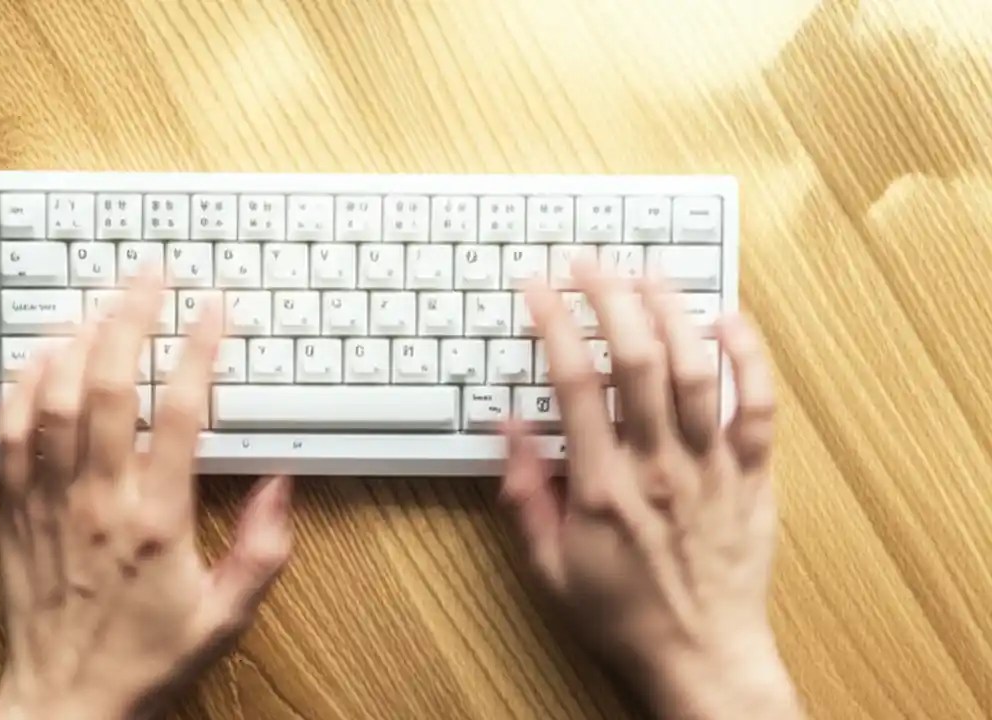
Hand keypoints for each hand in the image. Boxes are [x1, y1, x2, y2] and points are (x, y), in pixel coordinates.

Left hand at [0, 273, 292, 719]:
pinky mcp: (15, 512)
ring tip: (101, 297)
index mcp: (155, 522)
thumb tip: (281, 485)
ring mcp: (50, 502)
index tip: (213, 309)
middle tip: (149, 273)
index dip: (197, 350)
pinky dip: (23, 384)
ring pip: (55, 398)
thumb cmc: (144, 664)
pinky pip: (12, 433)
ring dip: (77, 337)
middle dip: (131, 317)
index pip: (178, 414)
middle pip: (108, 385)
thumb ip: (262, 550)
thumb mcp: (226, 619)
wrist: (65, 707)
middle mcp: (98, 501)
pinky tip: (41, 352)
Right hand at [501, 259, 800, 719]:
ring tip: (648, 274)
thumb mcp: (548, 564)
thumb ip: (525, 492)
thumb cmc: (623, 615)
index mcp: (604, 486)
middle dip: (610, 297)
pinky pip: (757, 405)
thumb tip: (506, 427)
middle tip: (590, 263)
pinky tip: (727, 320)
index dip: (553, 323)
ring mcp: (712, 466)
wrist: (701, 657)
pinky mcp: (752, 475)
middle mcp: (659, 466)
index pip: (574, 383)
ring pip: (696, 369)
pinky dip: (747, 356)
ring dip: (672, 311)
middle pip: (636, 358)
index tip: (537, 289)